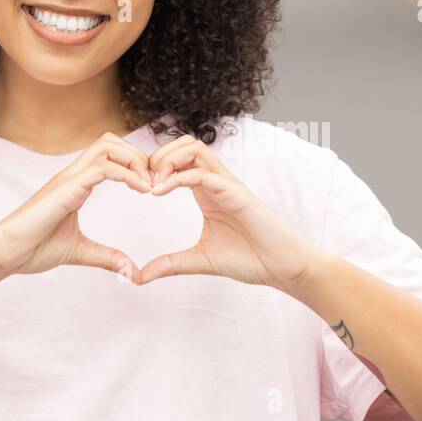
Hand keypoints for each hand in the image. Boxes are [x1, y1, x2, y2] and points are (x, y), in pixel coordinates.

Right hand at [0, 132, 153, 279]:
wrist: (5, 253)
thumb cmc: (32, 249)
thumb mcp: (80, 252)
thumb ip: (107, 257)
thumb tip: (131, 271)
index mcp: (75, 185)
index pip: (109, 156)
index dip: (134, 165)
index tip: (153, 187)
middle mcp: (72, 175)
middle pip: (111, 141)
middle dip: (138, 155)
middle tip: (155, 182)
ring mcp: (68, 178)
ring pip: (107, 146)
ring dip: (134, 160)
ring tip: (150, 184)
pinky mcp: (66, 188)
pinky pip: (102, 168)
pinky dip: (126, 174)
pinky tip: (141, 190)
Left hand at [138, 133, 318, 288]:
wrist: (282, 268)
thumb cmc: (249, 259)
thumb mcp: (199, 260)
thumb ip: (170, 264)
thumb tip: (139, 276)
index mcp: (207, 191)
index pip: (179, 159)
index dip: (154, 167)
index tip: (139, 189)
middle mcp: (217, 182)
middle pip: (184, 144)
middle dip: (158, 156)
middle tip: (143, 183)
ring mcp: (228, 184)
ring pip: (194, 148)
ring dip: (167, 160)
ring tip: (152, 185)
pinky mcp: (236, 193)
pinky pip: (203, 173)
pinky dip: (177, 178)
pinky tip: (159, 193)